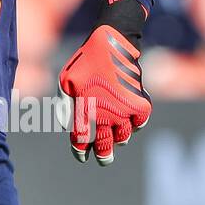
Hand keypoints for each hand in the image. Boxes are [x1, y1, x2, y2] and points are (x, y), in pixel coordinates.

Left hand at [57, 0, 151, 165]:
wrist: (112, 44)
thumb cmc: (85, 62)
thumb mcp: (66, 81)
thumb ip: (64, 106)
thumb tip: (65, 128)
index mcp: (85, 109)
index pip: (81, 140)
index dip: (80, 151)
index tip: (81, 155)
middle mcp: (106, 114)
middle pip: (105, 146)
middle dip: (103, 156)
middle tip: (102, 160)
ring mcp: (125, 110)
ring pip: (123, 137)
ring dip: (118, 140)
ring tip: (114, 139)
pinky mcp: (140, 104)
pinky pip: (139, 124)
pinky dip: (134, 126)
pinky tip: (128, 122)